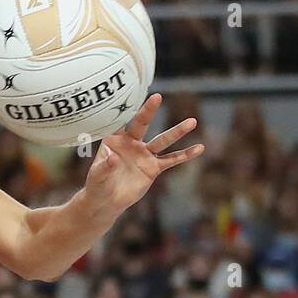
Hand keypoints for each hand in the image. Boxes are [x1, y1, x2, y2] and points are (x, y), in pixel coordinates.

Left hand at [82, 93, 203, 216]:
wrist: (107, 201)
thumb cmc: (97, 185)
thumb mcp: (97, 176)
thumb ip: (104, 166)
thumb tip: (113, 158)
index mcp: (114, 140)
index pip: (119, 121)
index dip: (123, 109)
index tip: (124, 100)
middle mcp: (131, 143)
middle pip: (142, 124)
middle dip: (149, 111)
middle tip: (157, 97)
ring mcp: (144, 154)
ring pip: (162, 140)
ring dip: (177, 131)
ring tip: (192, 122)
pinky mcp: (153, 168)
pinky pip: (171, 160)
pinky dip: (185, 155)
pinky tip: (199, 148)